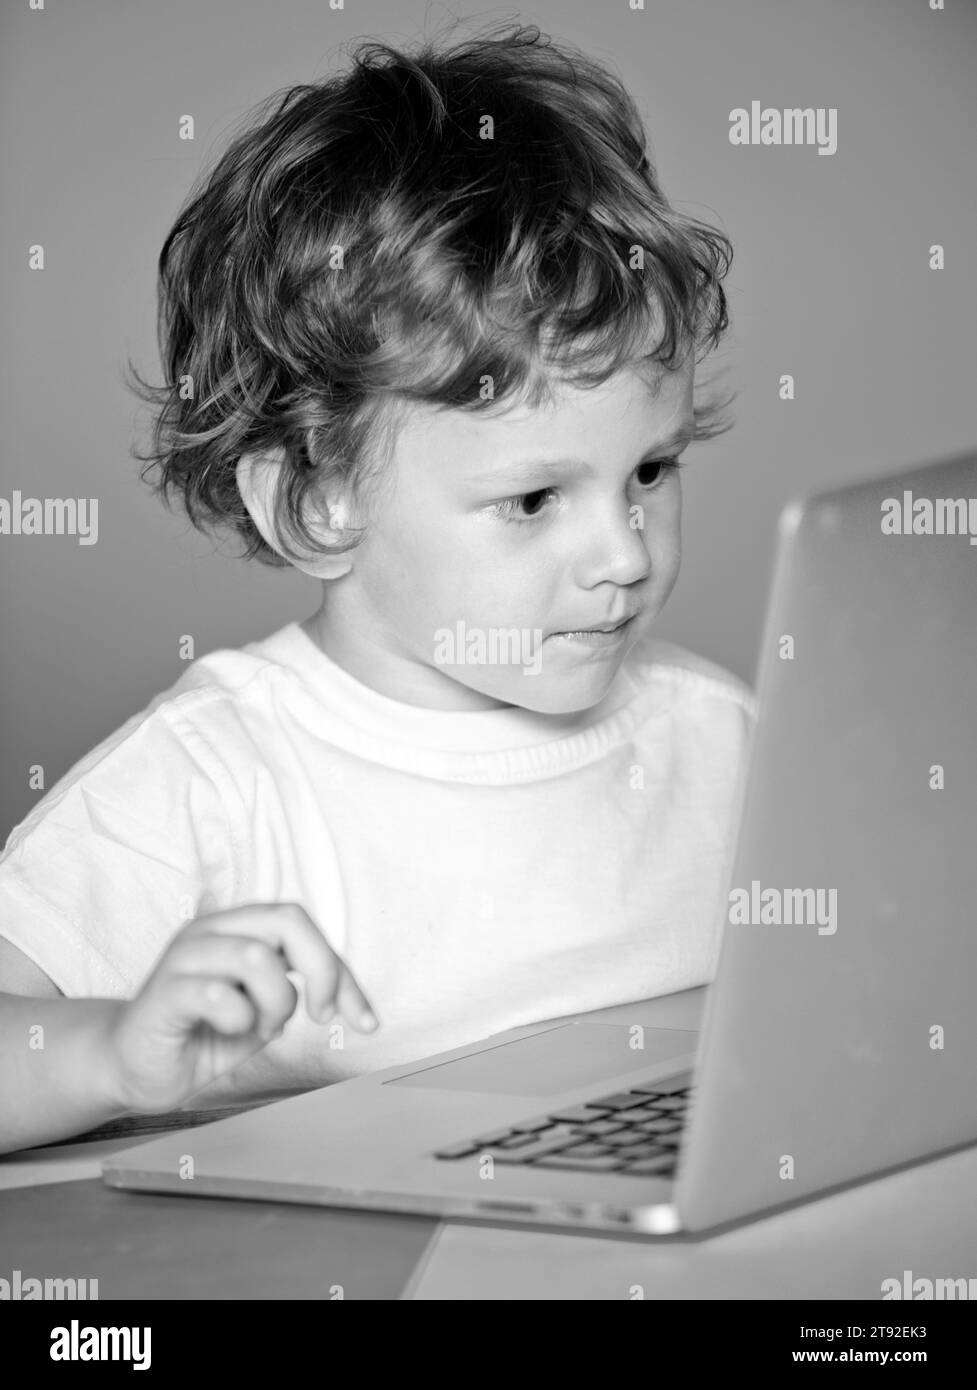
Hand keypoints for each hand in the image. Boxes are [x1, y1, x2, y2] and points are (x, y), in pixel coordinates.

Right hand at [102, 902, 378, 1113]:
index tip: (364, 1019)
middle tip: (321, 1016)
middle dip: (322, 971)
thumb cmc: (199, 1034)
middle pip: (288, 920)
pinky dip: (239, 1019)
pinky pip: (219, 994)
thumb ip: (294, 988)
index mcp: (237, 928)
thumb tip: (335, 990)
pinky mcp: (164, 991)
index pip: (302, 925)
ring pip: (259, 957)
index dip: (340, 971)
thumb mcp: (262, 1012)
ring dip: (276, 1003)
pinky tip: (229, 1030)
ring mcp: (185, 956)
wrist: (131, 1066)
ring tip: (260, 1026)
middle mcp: (212, 930)